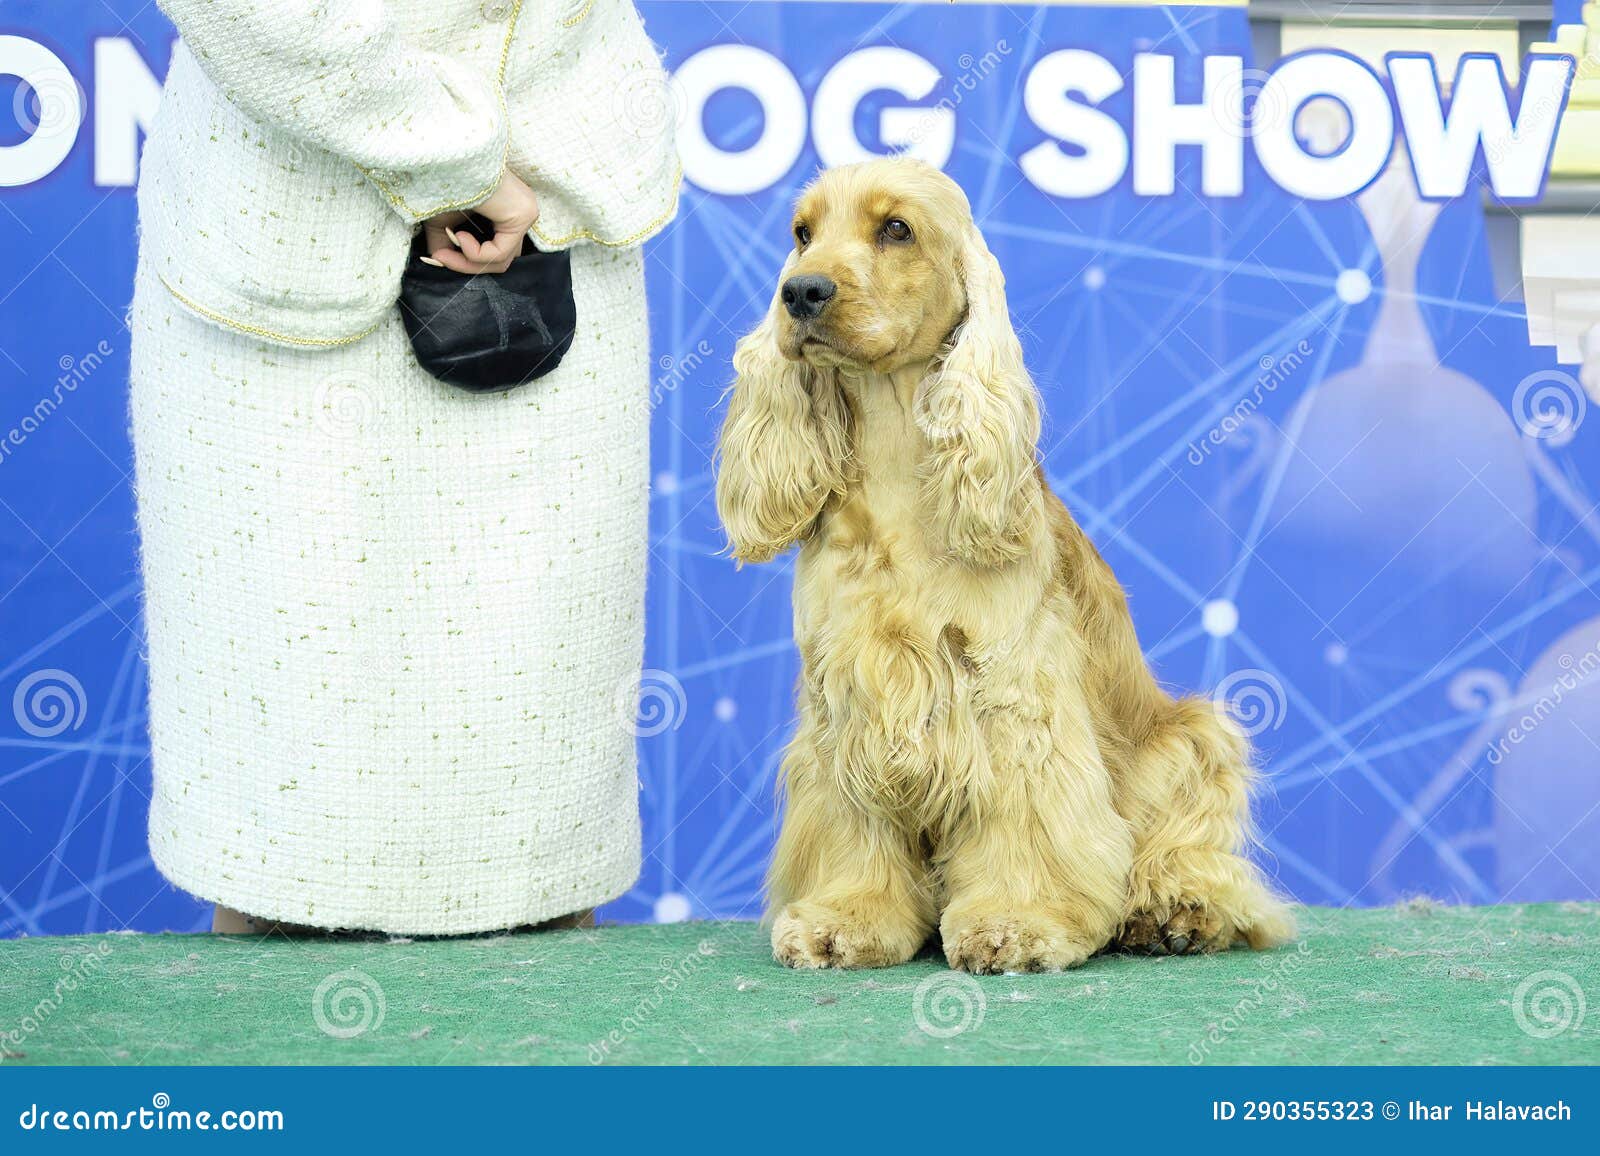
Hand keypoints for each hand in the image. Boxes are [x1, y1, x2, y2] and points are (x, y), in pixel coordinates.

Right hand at [422, 171, 539, 274]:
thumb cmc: (441, 180)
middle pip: (499, 260)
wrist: (443, 155)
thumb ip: (445, 245)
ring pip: (501, 261)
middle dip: (466, 266)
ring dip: (468, 262)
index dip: (466, 263)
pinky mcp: (524, 214)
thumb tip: (442, 264)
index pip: (495, 253)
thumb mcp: (441, 220)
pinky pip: (500, 253)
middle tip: (439, 258)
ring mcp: (526, 212)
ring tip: (445, 248)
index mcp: (506, 212)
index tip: (437, 257)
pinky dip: (475, 253)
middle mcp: (520, 212)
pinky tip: (460, 236)